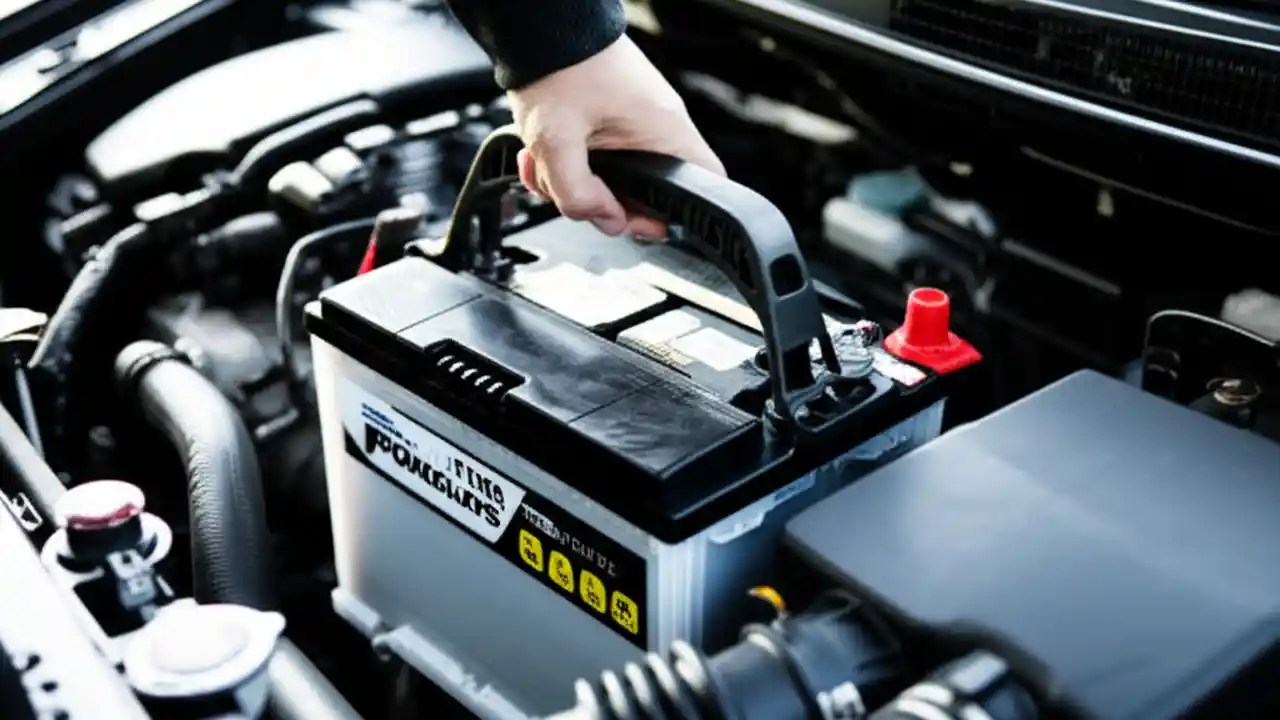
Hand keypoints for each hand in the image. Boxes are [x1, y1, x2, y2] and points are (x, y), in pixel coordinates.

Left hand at [508, 35, 724, 238]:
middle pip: (646, 192)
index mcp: (665, 131)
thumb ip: (577, 194)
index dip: (668, 216)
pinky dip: (568, 163)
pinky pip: (599, 156)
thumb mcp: (557, 142)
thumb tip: (603, 220)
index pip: (704, 187)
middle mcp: (660, 126)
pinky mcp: (615, 116)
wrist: (541, 26)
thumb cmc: (559, 67)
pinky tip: (541, 154)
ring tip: (543, 164)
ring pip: (615, 177)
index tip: (627, 218)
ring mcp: (637, 121)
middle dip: (601, 200)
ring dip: (574, 182)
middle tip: (569, 192)